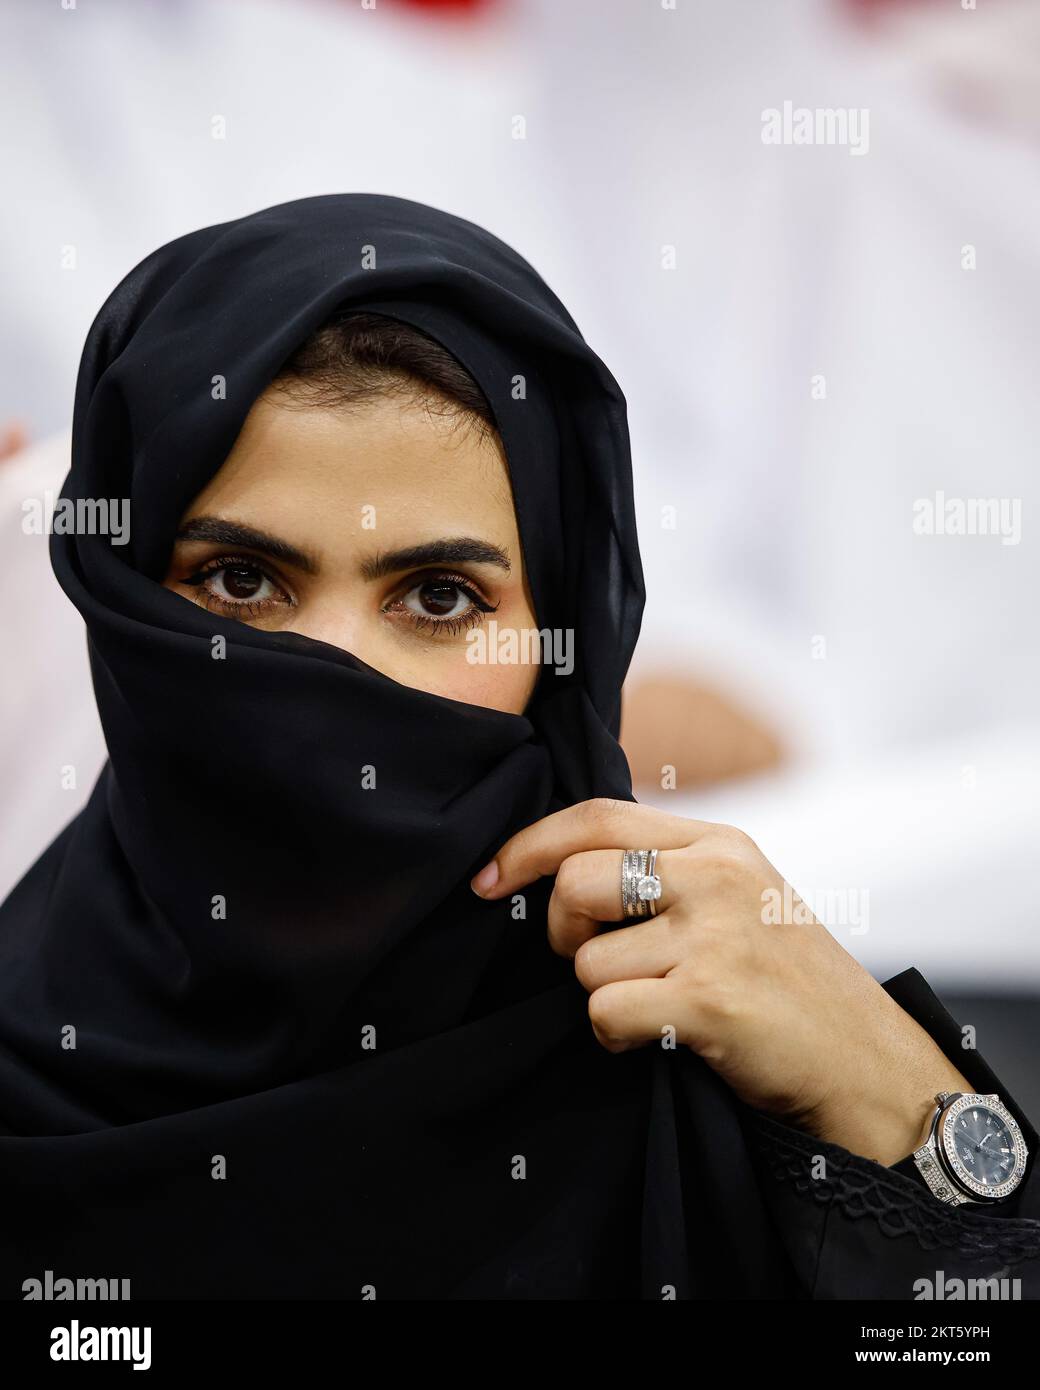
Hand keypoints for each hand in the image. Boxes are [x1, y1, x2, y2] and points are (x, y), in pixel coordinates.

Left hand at [471, 799, 972, 1164]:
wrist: (867, 1063)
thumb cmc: (791, 983)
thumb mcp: (742, 894)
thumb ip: (669, 868)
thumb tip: (561, 867)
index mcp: (720, 842)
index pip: (596, 816)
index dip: (529, 845)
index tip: (489, 879)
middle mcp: (716, 876)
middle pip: (574, 883)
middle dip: (562, 932)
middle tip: (599, 961)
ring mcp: (714, 935)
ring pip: (585, 960)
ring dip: (603, 995)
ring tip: (658, 1006)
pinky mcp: (708, 999)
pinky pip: (604, 1012)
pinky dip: (616, 1036)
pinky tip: (659, 1037)